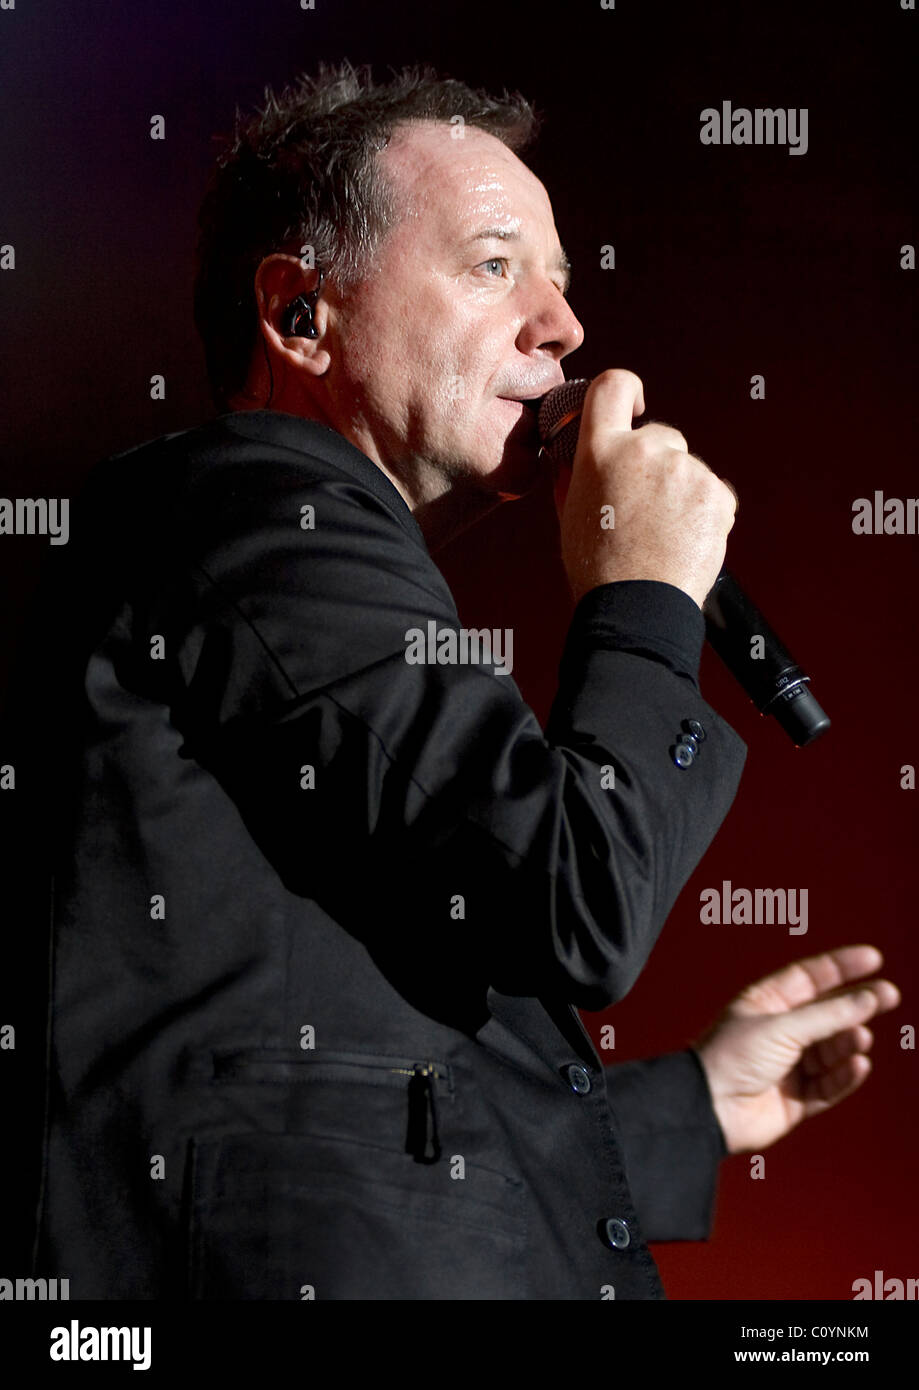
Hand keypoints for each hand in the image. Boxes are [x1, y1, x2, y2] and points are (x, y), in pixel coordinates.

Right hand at [554, 369, 736, 609]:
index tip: (634, 406)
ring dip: (678, 492)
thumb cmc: (599, 569)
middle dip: (654, 465)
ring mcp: (686, 471)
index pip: (613, 385)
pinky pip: (713, 492)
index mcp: (601, 451)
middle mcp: (645, 450)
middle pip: (659, 436)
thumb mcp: (570, 512)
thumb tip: (578, 455)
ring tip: (661, 534)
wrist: (637, 608)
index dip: (627, 391)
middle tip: (642, 509)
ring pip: (687, 469)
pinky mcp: (718, 494)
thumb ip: (576, 472)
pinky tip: (683, 539)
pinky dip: (702, 512)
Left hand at [692, 945, 900, 1154]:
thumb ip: (827, 1015)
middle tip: (889, 996)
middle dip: (858, 1004)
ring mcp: (789, 1065)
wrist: (707, 1108)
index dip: (841, 967)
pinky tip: (859, 1064)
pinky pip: (830, 1084)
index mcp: (766, 1003)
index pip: (810, 977)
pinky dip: (845, 1075)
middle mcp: (780, 1031)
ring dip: (849, 1041)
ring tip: (860, 1037)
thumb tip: (866, 999)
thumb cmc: (728, 1058)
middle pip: (828, 1013)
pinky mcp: (796, 1099)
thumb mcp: (780, 1027)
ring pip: (832, 1050)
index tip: (873, 959)